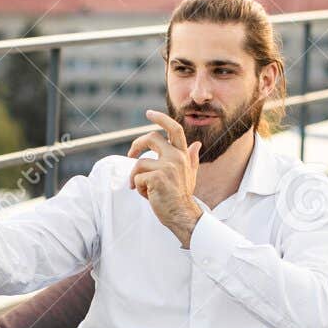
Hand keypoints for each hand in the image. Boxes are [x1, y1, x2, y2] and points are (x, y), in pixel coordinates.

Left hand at [127, 110, 202, 244]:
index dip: (161, 118)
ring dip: (136, 178)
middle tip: (130, 154)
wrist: (182, 214)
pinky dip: (138, 189)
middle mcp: (176, 157)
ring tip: (145, 190)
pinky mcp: (157, 178)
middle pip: (151, 138)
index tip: (149, 113)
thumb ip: (191, 158)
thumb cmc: (182, 196)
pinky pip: (137, 179)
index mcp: (182, 155)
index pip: (174, 129)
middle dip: (136, 145)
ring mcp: (167, 167)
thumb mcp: (190, 174)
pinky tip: (148, 196)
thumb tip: (197, 144)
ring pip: (139, 164)